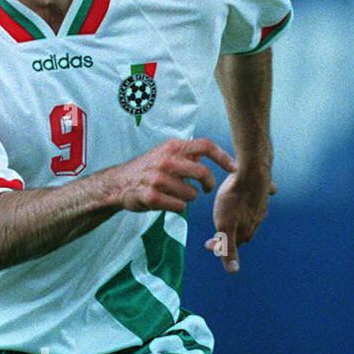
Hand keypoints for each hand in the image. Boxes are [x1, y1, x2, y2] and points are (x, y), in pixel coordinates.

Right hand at [112, 138, 234, 213]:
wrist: (119, 183)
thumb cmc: (147, 169)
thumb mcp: (165, 153)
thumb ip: (186, 154)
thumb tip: (212, 156)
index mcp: (173, 147)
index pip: (205, 146)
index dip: (223, 157)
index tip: (234, 168)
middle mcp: (167, 160)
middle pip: (202, 173)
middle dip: (208, 184)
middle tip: (205, 189)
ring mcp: (159, 179)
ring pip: (192, 194)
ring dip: (189, 198)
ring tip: (177, 195)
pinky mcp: (152, 197)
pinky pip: (179, 206)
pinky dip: (178, 207)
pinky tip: (168, 203)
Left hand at [204, 160, 275, 271]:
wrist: (251, 172)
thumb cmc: (234, 198)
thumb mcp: (225, 226)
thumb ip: (228, 248)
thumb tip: (233, 271)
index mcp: (246, 231)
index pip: (232, 247)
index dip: (219, 247)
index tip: (207, 243)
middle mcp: (257, 221)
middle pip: (242, 233)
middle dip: (229, 235)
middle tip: (216, 232)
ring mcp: (262, 206)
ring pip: (251, 217)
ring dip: (240, 220)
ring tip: (230, 216)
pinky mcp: (264, 192)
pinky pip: (260, 198)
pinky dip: (255, 201)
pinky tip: (253, 195)